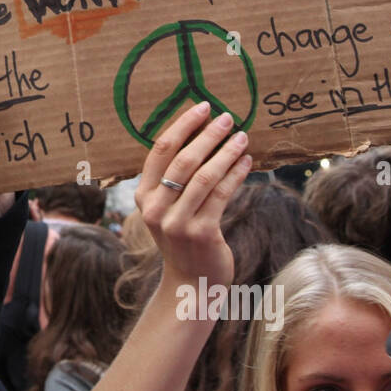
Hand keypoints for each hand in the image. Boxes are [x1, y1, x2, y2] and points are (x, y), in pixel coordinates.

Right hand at [132, 101, 251, 289]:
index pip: (159, 151)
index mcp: (143, 197)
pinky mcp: (202, 233)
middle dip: (207, 135)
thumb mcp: (167, 209)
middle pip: (183, 160)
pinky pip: (222, 194)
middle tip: (227, 118)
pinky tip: (247, 161)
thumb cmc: (183, 239)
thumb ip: (173, 180)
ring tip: (242, 136)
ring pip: (204, 176)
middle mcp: (155, 209)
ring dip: (226, 152)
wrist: (190, 283)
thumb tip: (201, 135)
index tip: (202, 107)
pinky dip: (236, 174)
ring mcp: (177, 222)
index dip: (182, 126)